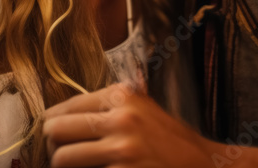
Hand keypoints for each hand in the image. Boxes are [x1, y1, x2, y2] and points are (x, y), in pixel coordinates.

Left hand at [44, 83, 214, 167]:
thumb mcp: (143, 109)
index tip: (53, 136)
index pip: (65, 107)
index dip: (53, 125)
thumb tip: (60, 117)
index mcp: (122, 96)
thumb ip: (108, 106)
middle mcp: (121, 118)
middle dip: (53, 145)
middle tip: (60, 155)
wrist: (203, 165)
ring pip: (62, 158)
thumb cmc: (169, 141)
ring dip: (62, 166)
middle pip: (55, 130)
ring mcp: (122, 149)